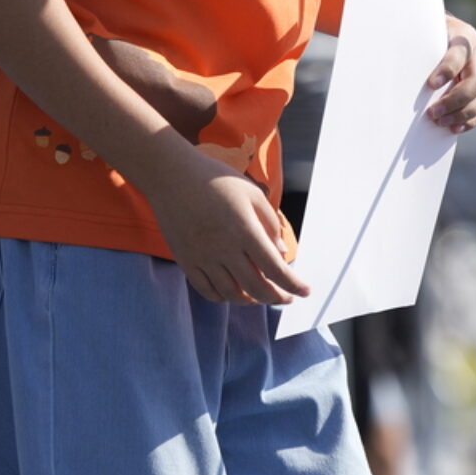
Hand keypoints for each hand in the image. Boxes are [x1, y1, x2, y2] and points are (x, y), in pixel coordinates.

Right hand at [144, 149, 310, 304]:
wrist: (171, 174)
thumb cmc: (214, 178)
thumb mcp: (251, 192)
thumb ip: (270, 223)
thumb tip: (281, 254)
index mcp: (244, 230)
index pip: (275, 269)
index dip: (293, 284)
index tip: (304, 290)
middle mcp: (224, 249)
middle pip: (256, 288)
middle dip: (276, 298)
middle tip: (285, 297)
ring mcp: (202, 257)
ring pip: (231, 294)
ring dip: (251, 299)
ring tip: (259, 294)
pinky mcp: (186, 260)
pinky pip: (206, 290)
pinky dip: (223, 297)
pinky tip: (232, 291)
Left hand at [425, 13, 475, 132]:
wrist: (439, 32)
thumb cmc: (426, 32)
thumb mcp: (423, 30)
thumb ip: (417, 40)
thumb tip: (394, 57)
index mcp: (463, 36)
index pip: (460, 54)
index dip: (448, 70)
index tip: (431, 84)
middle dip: (454, 100)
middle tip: (432, 113)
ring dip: (462, 114)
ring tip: (440, 121)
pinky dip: (470, 121)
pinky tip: (453, 128)